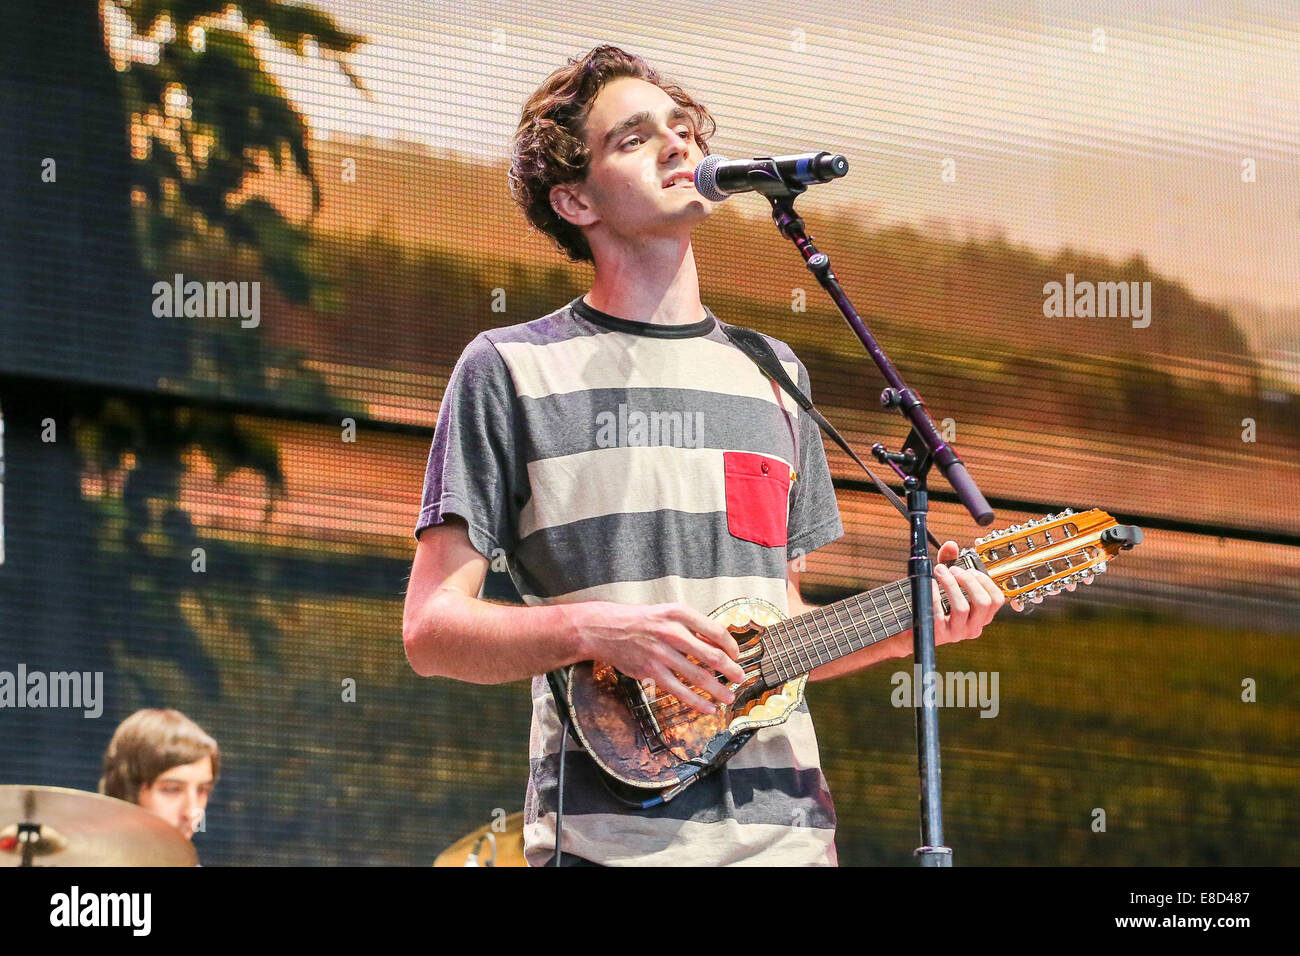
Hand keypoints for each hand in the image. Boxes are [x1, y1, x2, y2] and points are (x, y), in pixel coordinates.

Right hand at [572, 601, 745, 715]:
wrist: (606, 629)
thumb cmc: (640, 620)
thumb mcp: (667, 613)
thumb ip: (691, 626)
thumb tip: (717, 644)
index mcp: (679, 614)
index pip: (715, 631)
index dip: (731, 645)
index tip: (736, 655)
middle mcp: (672, 633)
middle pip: (712, 655)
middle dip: (731, 670)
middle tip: (741, 678)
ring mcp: (661, 654)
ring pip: (698, 676)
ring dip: (718, 689)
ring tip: (729, 697)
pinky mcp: (651, 672)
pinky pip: (680, 690)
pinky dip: (697, 701)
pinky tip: (708, 707)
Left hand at [930, 540, 1004, 645]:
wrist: (912, 627)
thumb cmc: (933, 603)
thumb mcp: (944, 581)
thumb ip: (949, 561)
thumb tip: (951, 545)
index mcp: (981, 616)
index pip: (997, 600)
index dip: (985, 581)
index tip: (970, 569)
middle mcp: (973, 627)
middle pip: (983, 603)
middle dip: (968, 581)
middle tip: (953, 569)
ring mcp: (957, 634)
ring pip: (962, 608)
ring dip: (950, 585)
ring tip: (940, 571)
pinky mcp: (939, 636)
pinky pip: (939, 615)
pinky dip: (934, 596)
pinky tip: (929, 584)